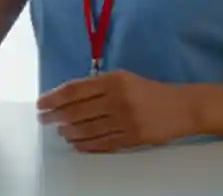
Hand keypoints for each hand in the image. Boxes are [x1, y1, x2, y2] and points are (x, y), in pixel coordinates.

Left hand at [36, 70, 195, 151]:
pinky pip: (102, 142)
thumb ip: (98, 85)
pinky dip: (86, 144)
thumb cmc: (148, 91)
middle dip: (56, 116)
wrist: (181, 106)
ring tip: (60, 131)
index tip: (41, 103)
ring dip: (69, 131)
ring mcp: (125, 119)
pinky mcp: (132, 137)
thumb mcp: (123, 78)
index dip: (54, 98)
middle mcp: (117, 99)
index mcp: (113, 80)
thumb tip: (66, 96)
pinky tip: (76, 143)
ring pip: (87, 128)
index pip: (75, 90)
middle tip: (44, 120)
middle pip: (77, 110)